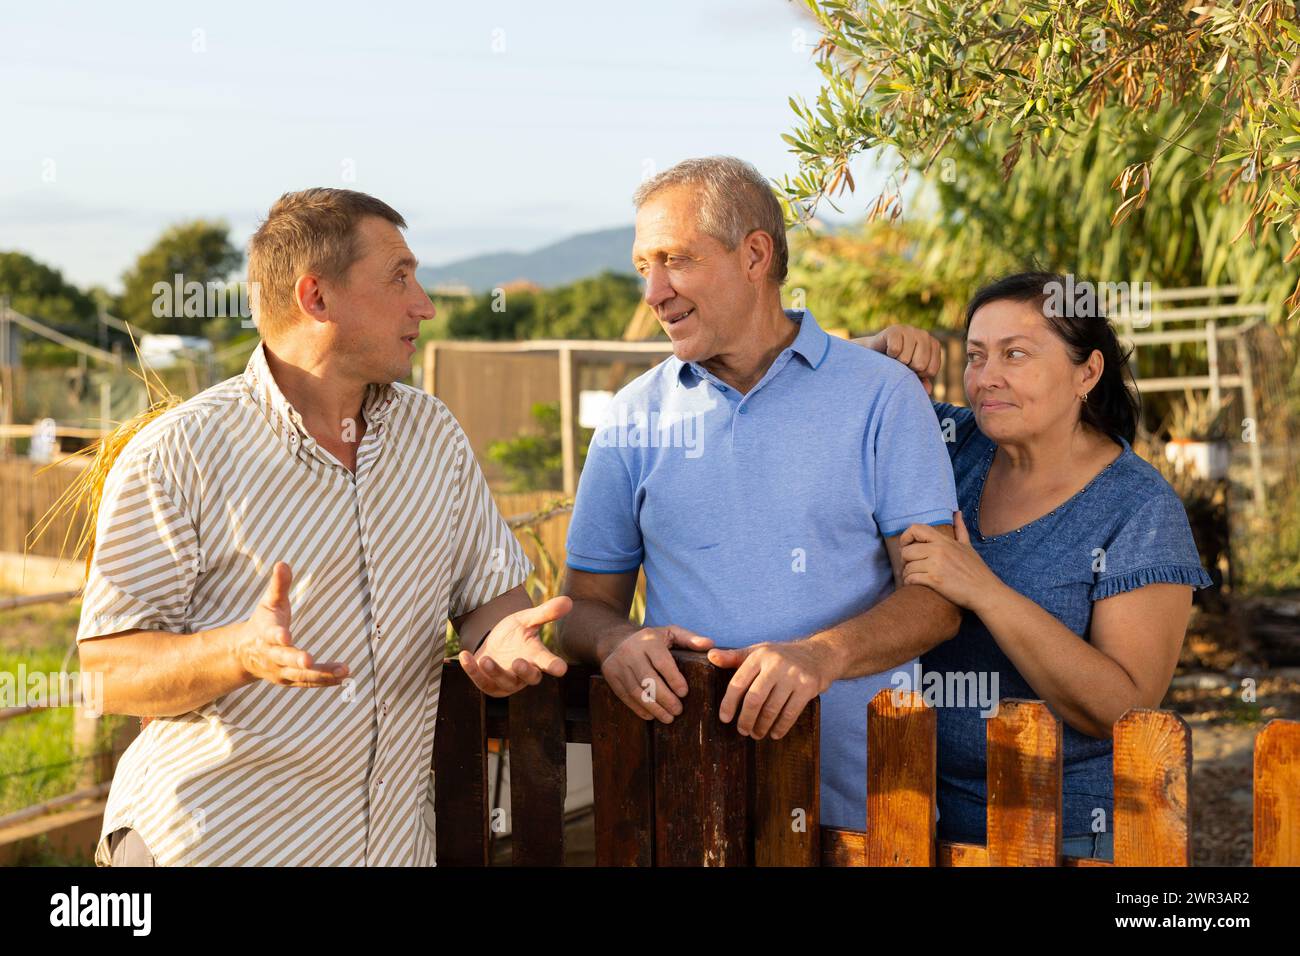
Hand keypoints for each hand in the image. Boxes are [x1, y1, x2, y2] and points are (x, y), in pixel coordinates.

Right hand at [237, 561, 349, 686]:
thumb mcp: (269, 602)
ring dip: (321, 674)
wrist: (246, 653)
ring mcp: (281, 671)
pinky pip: (308, 683)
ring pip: (301, 676)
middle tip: (310, 660)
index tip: (285, 635)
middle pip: (285, 659)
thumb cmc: (263, 622)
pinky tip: (342, 678)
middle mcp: (272, 656)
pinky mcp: (290, 680)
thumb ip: (278, 585)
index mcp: (265, 634)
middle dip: (297, 660)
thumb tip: (282, 563)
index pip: (271, 635)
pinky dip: (324, 681)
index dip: (278, 636)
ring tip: (344, 671)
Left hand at [458, 597, 571, 696]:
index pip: (549, 663)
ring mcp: (507, 681)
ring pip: (504, 681)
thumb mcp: (528, 619)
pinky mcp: (489, 684)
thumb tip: (569, 600)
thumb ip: (546, 612)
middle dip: (524, 671)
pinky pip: (481, 681)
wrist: (494, 643)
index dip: (554, 666)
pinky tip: (465, 655)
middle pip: (530, 677)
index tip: (560, 669)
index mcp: (537, 657)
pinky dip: (472, 670)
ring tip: (486, 659)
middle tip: (518, 662)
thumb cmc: (516, 633)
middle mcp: (524, 673)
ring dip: (495, 672)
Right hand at [600, 625, 714, 721]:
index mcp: (648, 641)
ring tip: (668, 718)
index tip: (684, 693)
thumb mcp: (669, 632)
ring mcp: (619, 665)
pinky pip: (625, 696)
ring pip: (636, 691)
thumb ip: (689, 638)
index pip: (662, 662)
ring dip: (653, 707)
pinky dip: (638, 708)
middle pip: (648, 679)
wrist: (614, 639)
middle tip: (678, 710)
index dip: (674, 679)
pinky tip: (651, 715)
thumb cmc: (649, 639)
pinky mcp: (610, 677)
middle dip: (665, 698)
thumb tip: (710, 645)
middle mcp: (631, 653)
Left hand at [708, 641, 836, 739]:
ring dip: (762, 726)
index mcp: (759, 655)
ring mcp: (793, 675)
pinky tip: (774, 734)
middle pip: (754, 699)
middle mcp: (776, 663)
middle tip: (742, 731)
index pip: (738, 682)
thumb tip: (710, 656)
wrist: (819, 654)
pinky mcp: (808, 686)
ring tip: (756, 734)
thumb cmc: (781, 656)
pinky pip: (790, 713)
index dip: (729, 703)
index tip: (724, 719)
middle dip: (746, 719)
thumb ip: (733, 657)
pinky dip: (780, 727)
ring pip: (772, 709)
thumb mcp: (758, 652)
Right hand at [857, 326, 942, 393]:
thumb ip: (922, 382)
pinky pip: (895, 350)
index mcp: (934, 345)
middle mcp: (925, 335)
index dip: (919, 375)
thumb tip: (928, 390)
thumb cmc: (898, 364)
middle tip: (901, 363)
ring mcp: (910, 330)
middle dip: (908, 369)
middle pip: (920, 364)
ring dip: (896, 363)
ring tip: (894, 358)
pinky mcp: (894, 330)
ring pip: (906, 358)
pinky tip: (887, 352)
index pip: (931, 370)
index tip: (911, 369)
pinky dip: (889, 355)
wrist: (875, 353)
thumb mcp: (912, 374)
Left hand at [899, 512, 999, 609]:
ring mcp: (936, 565)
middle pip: (906, 551)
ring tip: (912, 577)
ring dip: (906, 574)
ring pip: (907, 567)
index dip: (906, 537)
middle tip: (909, 566)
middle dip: (905, 560)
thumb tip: (957, 513)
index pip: (915, 529)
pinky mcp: (934, 580)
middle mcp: (938, 550)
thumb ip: (960, 529)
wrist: (984, 591)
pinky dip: (909, 582)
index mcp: (944, 541)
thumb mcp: (968, 546)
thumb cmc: (976, 570)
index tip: (907, 547)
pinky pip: (911, 578)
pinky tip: (914, 584)